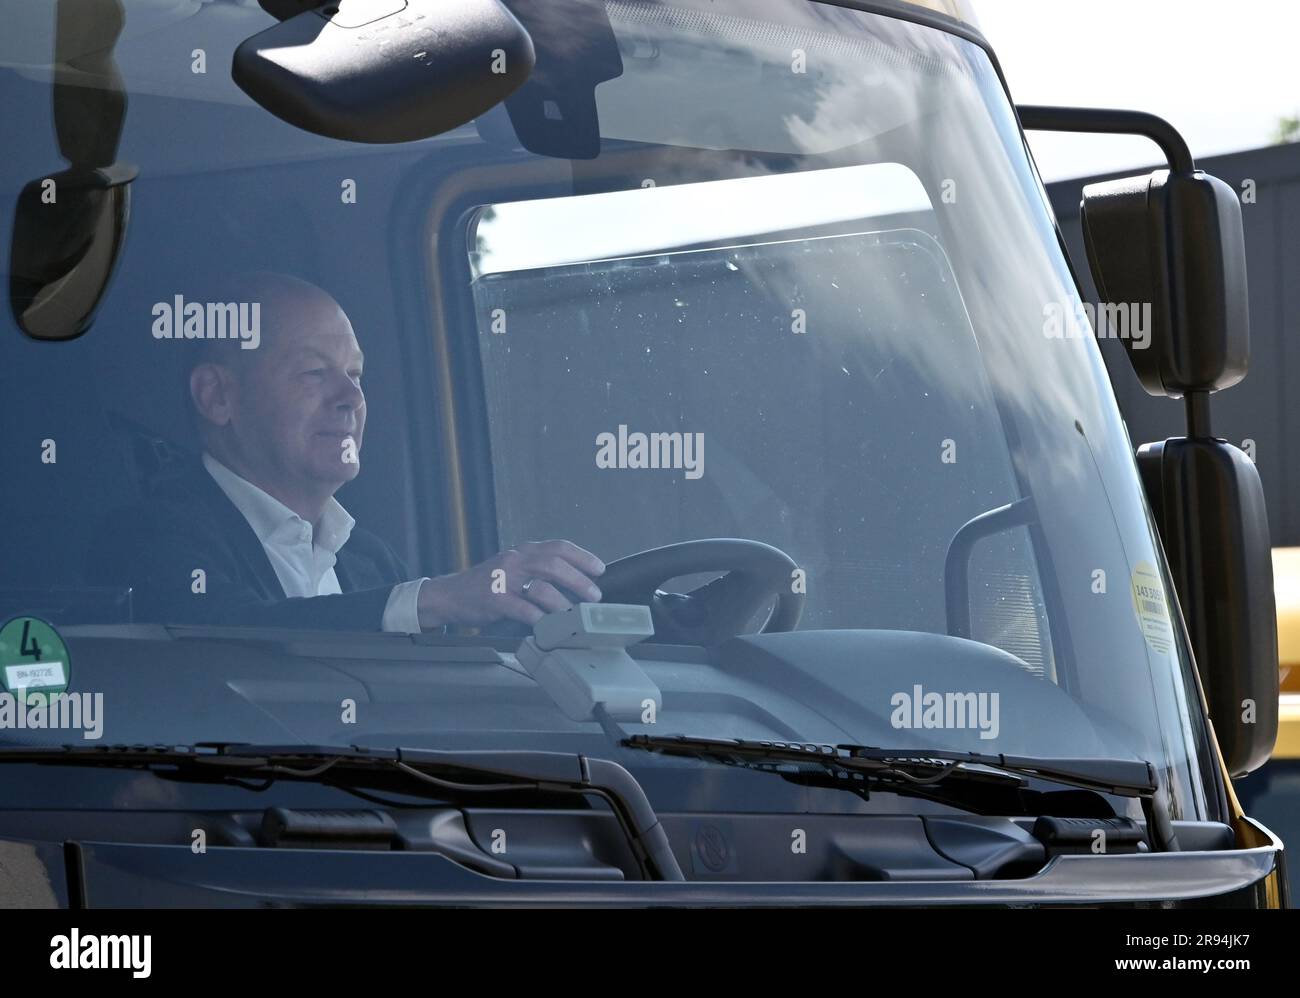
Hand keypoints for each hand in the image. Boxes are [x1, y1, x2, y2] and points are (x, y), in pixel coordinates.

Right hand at [416, 540, 604, 628]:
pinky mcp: (494, 600)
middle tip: (594, 595)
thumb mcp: (515, 568)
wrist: (452, 594)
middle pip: (553, 565)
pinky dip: (539, 619)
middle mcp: (515, 560)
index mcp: (523, 551)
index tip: (600, 569)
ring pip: (540, 587)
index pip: (559, 547)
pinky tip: (548, 626)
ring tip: (575, 614)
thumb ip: (540, 571)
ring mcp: (504, 580)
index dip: (582, 557)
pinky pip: (523, 610)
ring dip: (563, 603)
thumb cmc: (489, 583)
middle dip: (579, 580)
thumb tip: (576, 581)